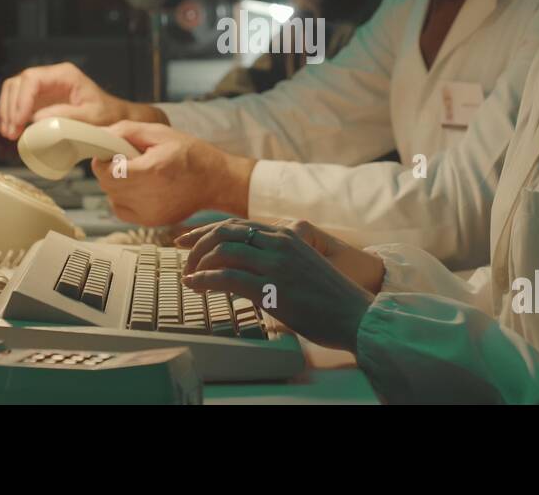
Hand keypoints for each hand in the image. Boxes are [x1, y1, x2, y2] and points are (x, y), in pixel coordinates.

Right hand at [0, 62, 167, 139]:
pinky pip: (18, 101)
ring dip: (8, 111)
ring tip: (10, 133)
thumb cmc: (107, 114)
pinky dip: (11, 114)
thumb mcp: (92, 117)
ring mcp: (44, 87)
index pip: (33, 79)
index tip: (20, 121)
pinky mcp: (40, 99)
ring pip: (14, 90)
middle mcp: (51, 77)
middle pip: (19, 83)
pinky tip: (11, 129)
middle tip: (12, 131)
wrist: (113, 117)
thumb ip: (68, 116)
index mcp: (65, 74)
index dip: (22, 99)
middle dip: (11, 107)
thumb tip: (38, 119)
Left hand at [89, 122, 255, 226]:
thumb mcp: (160, 133)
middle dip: (111, 170)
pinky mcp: (151, 221)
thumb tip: (100, 135)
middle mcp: (149, 196)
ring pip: (112, 197)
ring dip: (117, 184)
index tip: (113, 153)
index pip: (106, 171)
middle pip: (107, 185)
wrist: (215, 181)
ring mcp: (149, 212)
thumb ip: (127, 131)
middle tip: (129, 160)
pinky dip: (123, 199)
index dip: (104, 160)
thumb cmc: (192, 155)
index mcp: (151, 171)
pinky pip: (121, 210)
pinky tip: (139, 188)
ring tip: (138, 174)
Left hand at [175, 219, 384, 351]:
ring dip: (198, 263)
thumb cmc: (330, 296)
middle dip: (197, 243)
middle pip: (224, 232)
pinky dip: (205, 280)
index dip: (206, 231)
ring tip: (189, 277)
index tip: (187, 240)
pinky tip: (195, 285)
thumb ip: (279, 257)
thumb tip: (247, 264)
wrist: (355, 314)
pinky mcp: (271, 288)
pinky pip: (227, 278)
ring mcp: (275, 264)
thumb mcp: (303, 264)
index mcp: (287, 235)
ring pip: (222, 251)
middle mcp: (279, 243)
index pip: (236, 224)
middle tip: (183, 257)